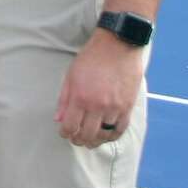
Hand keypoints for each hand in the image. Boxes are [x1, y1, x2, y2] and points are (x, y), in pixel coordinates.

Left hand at [55, 31, 143, 146]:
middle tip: (75, 140)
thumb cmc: (91, 59)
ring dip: (95, 141)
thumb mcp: (71, 76)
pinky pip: (120, 130)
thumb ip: (64, 100)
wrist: (118, 47)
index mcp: (80, 98)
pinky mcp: (128, 107)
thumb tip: (59, 119)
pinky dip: (112, 136)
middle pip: (87, 134)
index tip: (64, 133)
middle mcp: (97, 106)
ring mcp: (114, 108)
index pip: (70, 126)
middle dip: (78, 140)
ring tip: (89, 141)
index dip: (65, 133)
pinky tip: (106, 136)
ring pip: (104, 135)